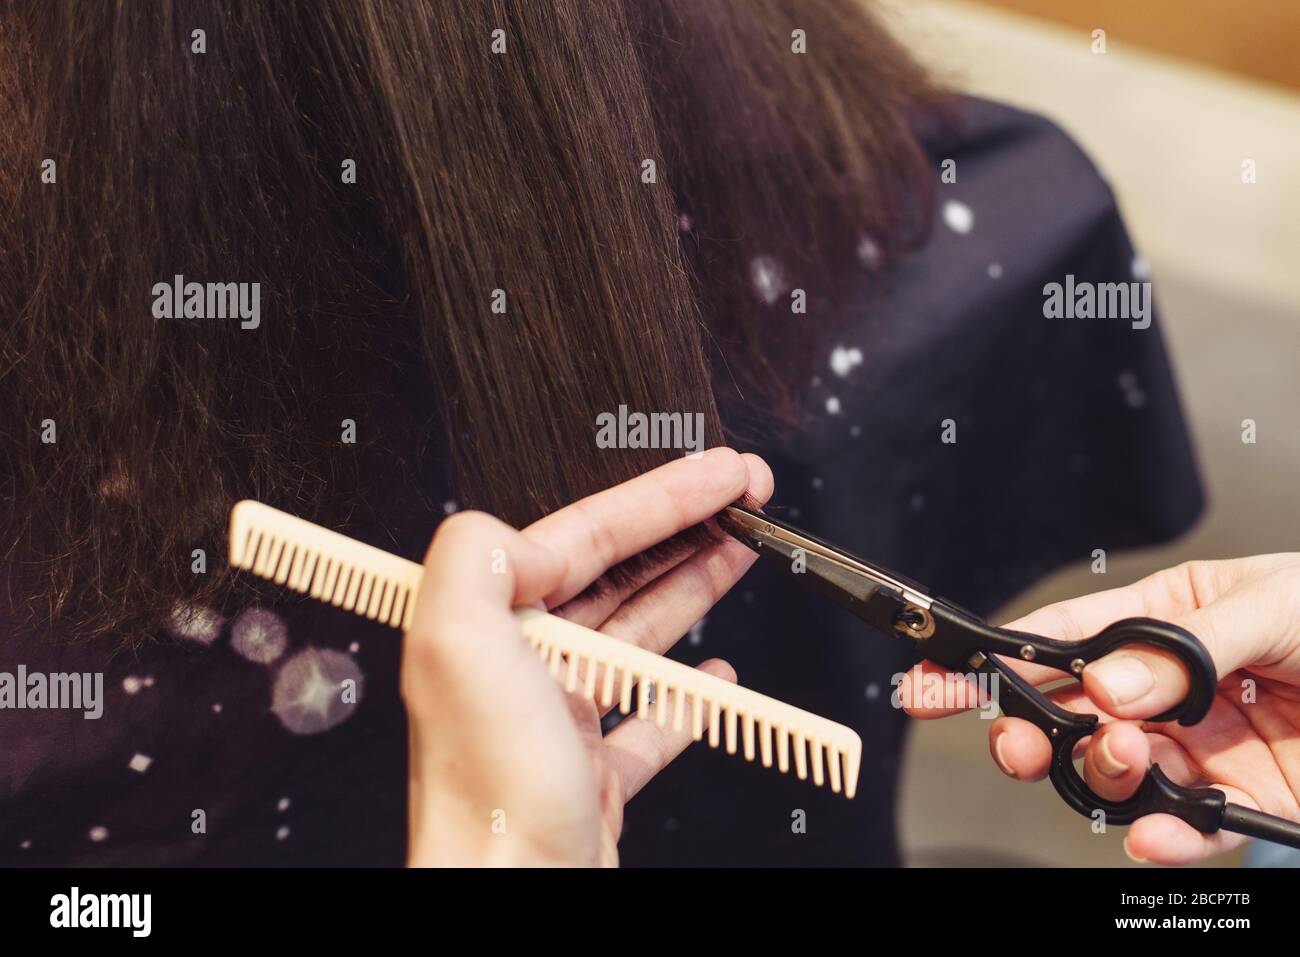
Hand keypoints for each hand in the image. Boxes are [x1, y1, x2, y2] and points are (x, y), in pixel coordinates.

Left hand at [402, 447, 772, 865]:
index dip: (662, 498)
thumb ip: (477, 557)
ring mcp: (558, 720)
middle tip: (743, 500)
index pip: (584, 537)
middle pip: (614, 576)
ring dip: (690, 590)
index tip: (721, 475)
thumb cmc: (489, 796)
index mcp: (489, 628)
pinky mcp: (591, 776)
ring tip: (739, 555)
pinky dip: (686, 695)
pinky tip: (715, 677)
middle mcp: (520, 668)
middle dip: (683, 530)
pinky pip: (647, 720)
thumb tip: (523, 533)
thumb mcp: (458, 643)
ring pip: (635, 635)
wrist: (518, 901)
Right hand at [903, 554, 1299, 864]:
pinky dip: (1165, 837)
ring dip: (1105, 775)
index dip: (999, 656)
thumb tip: (1114, 684)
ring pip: (1119, 774)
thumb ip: (1190, 646)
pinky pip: (1187, 827)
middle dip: (1033, 728)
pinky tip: (1161, 830)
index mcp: (1172, 621)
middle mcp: (1176, 691)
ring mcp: (1205, 750)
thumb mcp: (1279, 605)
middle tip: (1018, 741)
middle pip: (1076, 714)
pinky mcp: (1245, 806)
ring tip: (1126, 760)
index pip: (1069, 637)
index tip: (941, 678)